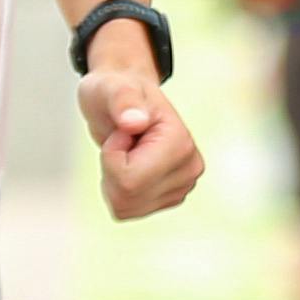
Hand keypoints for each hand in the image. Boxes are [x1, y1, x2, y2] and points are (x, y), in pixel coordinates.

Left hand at [82, 37, 201, 222]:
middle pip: (127, 197)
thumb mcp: (112, 88)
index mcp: (182, 144)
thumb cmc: (117, 90)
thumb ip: (123, 101)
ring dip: (112, 180)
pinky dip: (116, 190)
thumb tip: (136, 122)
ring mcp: (182, 187)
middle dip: (110, 169)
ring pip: (125, 207)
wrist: (125, 100)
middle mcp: (190, 170)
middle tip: (122, 141)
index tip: (123, 131)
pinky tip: (128, 166)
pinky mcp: (169, 199)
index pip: (129, 180)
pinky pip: (126, 211)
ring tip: (126, 151)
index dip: (112, 156)